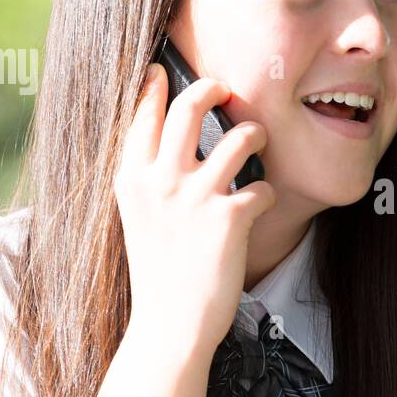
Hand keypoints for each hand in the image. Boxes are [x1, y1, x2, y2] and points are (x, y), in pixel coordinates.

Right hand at [113, 62, 275, 354]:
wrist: (169, 327)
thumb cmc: (158, 273)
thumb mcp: (137, 218)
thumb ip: (148, 178)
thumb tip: (167, 141)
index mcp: (130, 179)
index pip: (142, 115)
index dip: (154, 86)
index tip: (162, 69)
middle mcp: (160, 181)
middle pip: (190, 107)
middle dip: (212, 88)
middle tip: (227, 89)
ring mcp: (195, 198)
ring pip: (240, 138)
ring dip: (255, 134)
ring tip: (258, 140)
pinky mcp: (230, 218)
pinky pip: (262, 186)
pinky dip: (265, 193)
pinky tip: (257, 207)